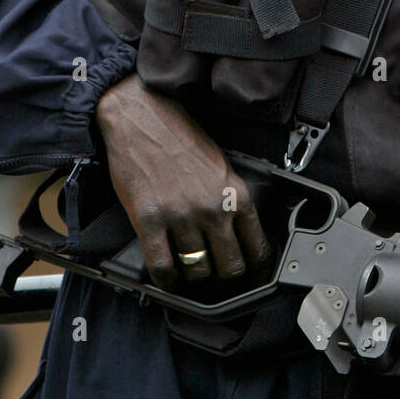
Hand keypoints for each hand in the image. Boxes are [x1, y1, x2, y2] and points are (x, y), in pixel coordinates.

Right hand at [95, 72, 272, 289]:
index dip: (255, 268)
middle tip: (218, 281)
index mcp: (235, 193)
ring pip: (198, 272)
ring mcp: (181, 216)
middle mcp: (213, 207)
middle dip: (226, 280)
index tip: (249, 274)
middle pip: (231, 267)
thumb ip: (230, 198)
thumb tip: (238, 234)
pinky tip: (167, 276)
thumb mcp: (220, 164)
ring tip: (190, 275)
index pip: (257, 246)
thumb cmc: (180, 137)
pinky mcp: (150, 220)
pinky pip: (163, 267)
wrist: (142, 116)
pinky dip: (166, 280)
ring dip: (194, 279)